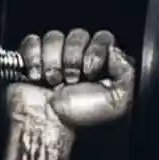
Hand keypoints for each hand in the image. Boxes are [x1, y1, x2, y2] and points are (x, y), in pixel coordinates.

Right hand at [6, 29, 133, 128]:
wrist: (48, 126)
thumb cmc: (83, 119)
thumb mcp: (119, 101)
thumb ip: (126, 73)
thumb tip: (115, 51)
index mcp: (103, 67)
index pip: (103, 38)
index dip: (96, 50)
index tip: (91, 71)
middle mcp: (80, 59)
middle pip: (78, 34)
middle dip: (73, 57)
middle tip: (71, 80)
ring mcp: (56, 58)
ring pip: (54, 36)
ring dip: (53, 60)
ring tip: (54, 82)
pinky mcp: (34, 59)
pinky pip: (32, 40)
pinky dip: (33, 57)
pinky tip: (37, 75)